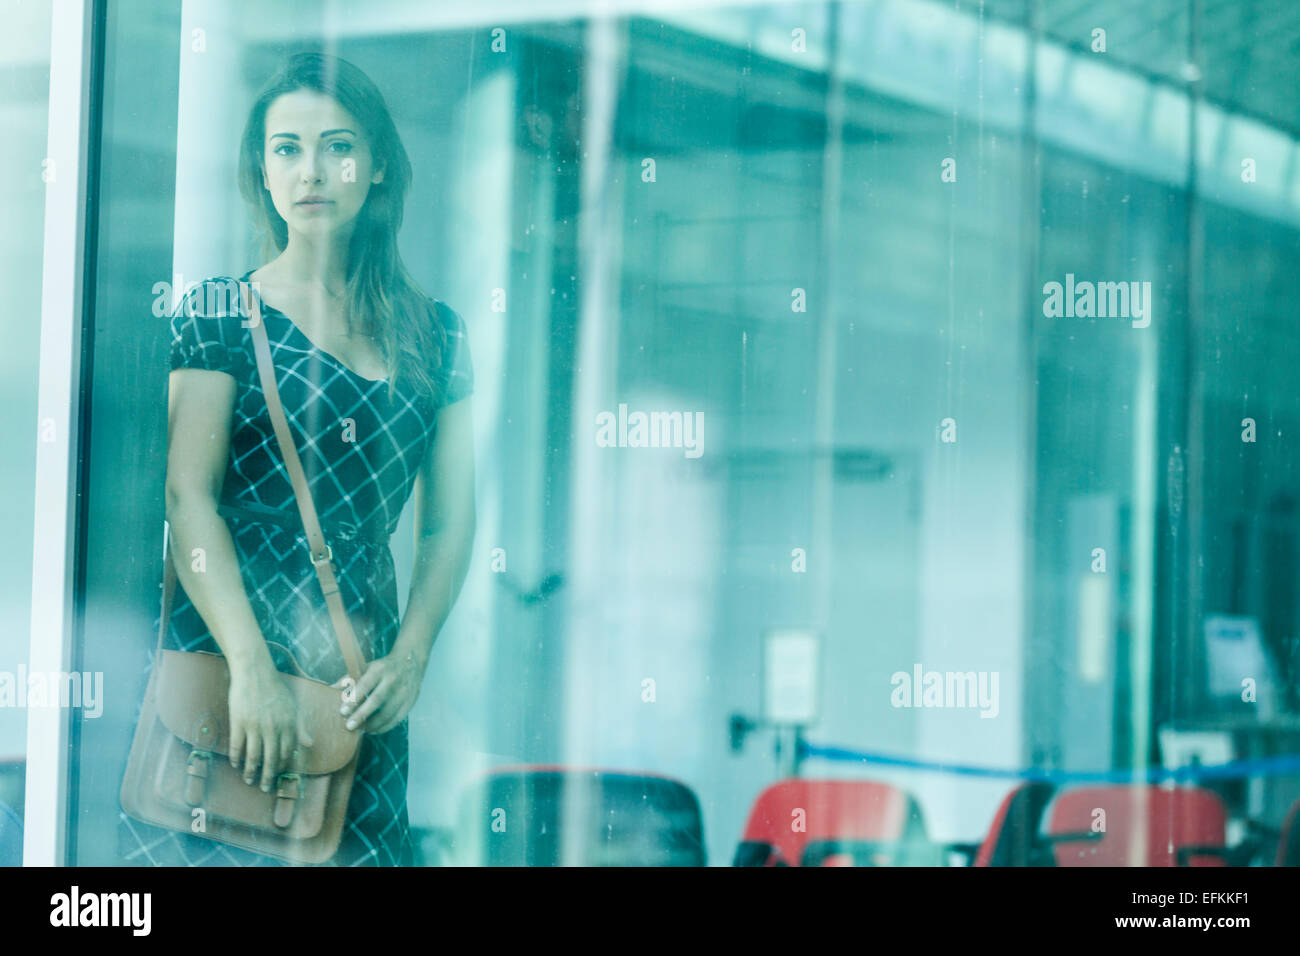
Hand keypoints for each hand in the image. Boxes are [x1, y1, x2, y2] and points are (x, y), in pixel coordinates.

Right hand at [228, 662, 313, 791]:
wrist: (255, 673)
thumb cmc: (275, 689)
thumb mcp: (293, 707)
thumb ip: (301, 727)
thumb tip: (309, 744)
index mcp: (288, 724)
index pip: (286, 752)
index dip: (282, 766)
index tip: (278, 775)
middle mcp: (273, 728)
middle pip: (270, 759)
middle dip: (267, 776)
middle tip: (264, 788)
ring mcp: (255, 726)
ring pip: (253, 756)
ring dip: (250, 771)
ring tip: (249, 779)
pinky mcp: (239, 722)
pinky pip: (237, 746)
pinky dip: (236, 758)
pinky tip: (236, 764)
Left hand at [333, 650, 423, 734]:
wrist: (411, 662)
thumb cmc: (383, 667)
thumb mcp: (367, 667)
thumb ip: (350, 679)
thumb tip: (331, 689)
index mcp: (379, 669)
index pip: (366, 684)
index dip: (354, 698)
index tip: (342, 711)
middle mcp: (393, 679)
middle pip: (377, 700)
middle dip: (362, 715)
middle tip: (349, 726)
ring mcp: (403, 692)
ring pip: (388, 712)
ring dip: (373, 724)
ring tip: (361, 730)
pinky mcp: (410, 702)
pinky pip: (397, 718)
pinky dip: (384, 727)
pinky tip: (374, 730)